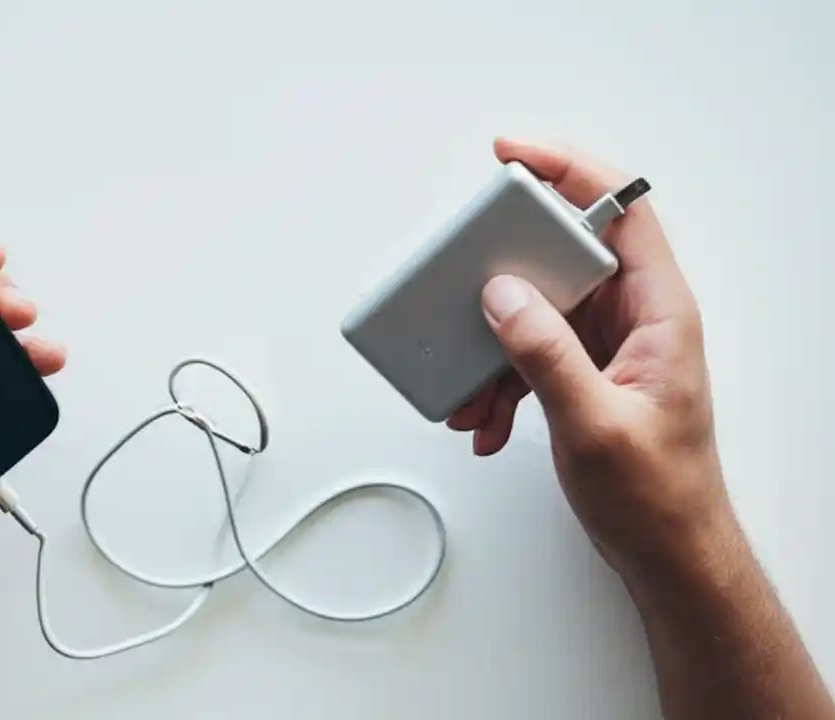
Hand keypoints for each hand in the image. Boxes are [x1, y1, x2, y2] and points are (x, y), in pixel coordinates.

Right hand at [447, 139, 728, 576]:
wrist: (667, 554)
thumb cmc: (659, 496)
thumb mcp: (595, 423)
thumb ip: (546, 354)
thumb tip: (502, 295)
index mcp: (659, 311)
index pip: (619, 209)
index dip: (567, 170)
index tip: (511, 156)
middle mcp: (634, 316)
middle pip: (562, 255)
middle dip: (503, 278)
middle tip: (462, 283)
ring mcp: (607, 345)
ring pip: (534, 309)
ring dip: (491, 345)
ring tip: (472, 391)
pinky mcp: (582, 373)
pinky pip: (528, 352)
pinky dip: (498, 381)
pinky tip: (486, 419)